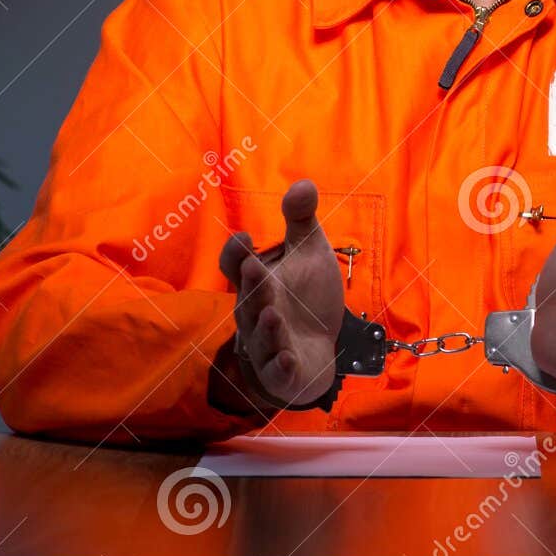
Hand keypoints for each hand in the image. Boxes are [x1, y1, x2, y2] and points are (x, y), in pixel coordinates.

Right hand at [217, 180, 343, 407]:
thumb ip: (301, 220)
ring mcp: (268, 345)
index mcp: (258, 282)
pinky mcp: (283, 371)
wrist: (319, 345)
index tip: (247, 236)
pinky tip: (287, 358)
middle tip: (256, 268)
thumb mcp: (309, 252)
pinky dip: (281, 366)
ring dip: (264, 327)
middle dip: (252, 286)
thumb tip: (303, 183)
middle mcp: (256, 313)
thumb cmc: (306, 295)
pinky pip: (278, 371)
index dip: (237, 254)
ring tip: (272, 315)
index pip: (237, 267)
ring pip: (260, 336)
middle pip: (247, 300)